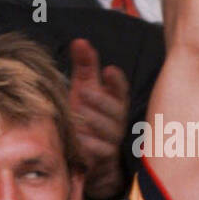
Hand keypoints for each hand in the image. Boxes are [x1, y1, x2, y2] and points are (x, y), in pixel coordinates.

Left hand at [68, 39, 128, 199]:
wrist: (87, 156)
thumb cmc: (86, 115)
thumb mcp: (84, 88)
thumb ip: (84, 66)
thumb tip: (80, 41)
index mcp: (114, 101)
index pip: (120, 90)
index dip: (116, 81)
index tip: (108, 70)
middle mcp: (117, 120)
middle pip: (116, 110)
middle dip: (101, 100)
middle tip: (84, 91)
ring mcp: (113, 140)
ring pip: (109, 130)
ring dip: (94, 120)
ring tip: (78, 112)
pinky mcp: (105, 158)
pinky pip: (101, 151)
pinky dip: (90, 144)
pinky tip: (79, 138)